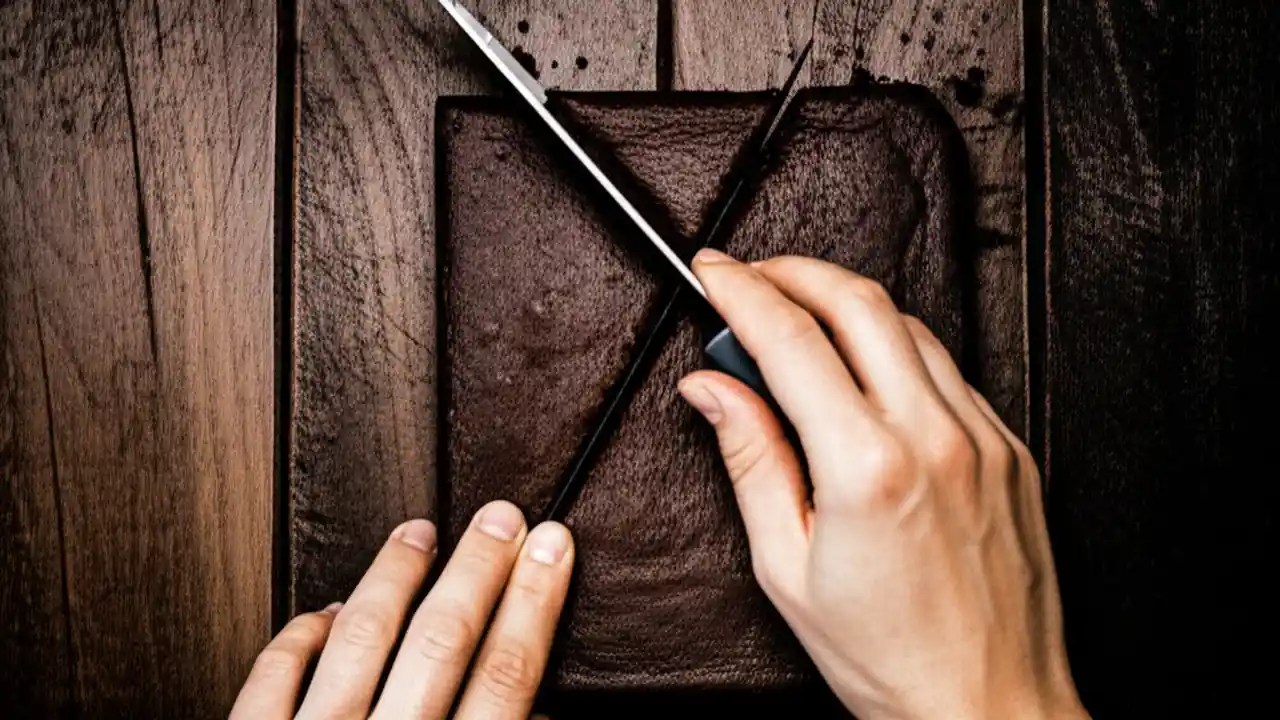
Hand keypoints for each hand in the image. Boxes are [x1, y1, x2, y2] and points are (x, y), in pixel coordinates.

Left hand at [230, 501, 572, 718]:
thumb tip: (540, 709)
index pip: (506, 675)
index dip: (533, 603)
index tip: (550, 549)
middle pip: (441, 642)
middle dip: (477, 570)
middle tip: (500, 517)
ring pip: (360, 640)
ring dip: (395, 578)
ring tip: (417, 533)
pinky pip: (273, 680)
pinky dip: (303, 638)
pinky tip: (328, 610)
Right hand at [678, 251, 1088, 719]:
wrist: (991, 708)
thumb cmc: (885, 658)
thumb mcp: (785, 568)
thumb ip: (750, 459)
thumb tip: (710, 389)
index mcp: (866, 466)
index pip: (789, 339)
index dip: (740, 291)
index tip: (712, 271)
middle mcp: (933, 436)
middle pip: (858, 302)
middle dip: (794, 270)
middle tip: (752, 275)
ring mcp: (983, 437)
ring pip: (910, 325)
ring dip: (848, 303)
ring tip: (801, 320)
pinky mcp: (1011, 449)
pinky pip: (948, 370)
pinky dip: (897, 349)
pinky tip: (866, 372)